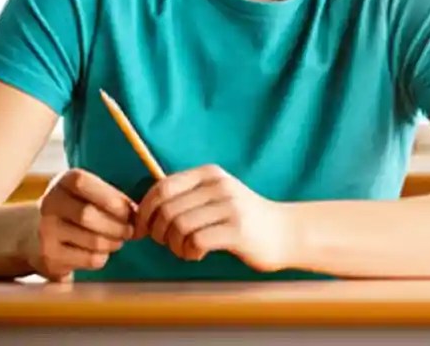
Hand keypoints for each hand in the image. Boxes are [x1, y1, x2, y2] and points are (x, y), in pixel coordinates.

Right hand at [26, 168, 136, 280]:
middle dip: (116, 226)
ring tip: (116, 241)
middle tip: (129, 231)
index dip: (109, 197)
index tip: (128, 211)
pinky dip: (102, 257)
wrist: (35, 235)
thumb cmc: (74, 211)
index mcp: (62, 182)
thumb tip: (140, 216)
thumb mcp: (86, 195)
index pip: (82, 183)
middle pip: (87, 215)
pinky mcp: (50, 256)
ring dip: (113, 243)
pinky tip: (100, 253)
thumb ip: (111, 199)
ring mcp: (46, 231)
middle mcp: (49, 204)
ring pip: (92, 240)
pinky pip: (88, 259)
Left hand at [132, 164, 294, 271]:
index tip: (141, 229)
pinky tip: (197, 255)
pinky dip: (189, 252)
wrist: (287, 233)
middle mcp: (218, 186)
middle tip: (164, 244)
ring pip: (179, 226)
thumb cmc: (242, 218)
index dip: (145, 210)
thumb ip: (185, 197)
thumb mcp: (215, 196)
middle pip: (167, 209)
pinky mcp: (238, 230)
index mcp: (207, 174)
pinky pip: (197, 242)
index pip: (162, 188)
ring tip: (184, 250)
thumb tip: (143, 212)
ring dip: (174, 245)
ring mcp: (230, 207)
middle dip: (157, 231)